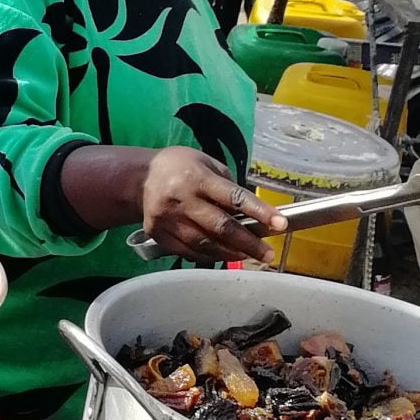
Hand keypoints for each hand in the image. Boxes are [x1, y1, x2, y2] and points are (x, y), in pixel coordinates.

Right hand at [140, 148, 285, 265]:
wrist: (139, 177)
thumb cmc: (180, 166)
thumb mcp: (206, 163)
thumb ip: (227, 186)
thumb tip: (251, 213)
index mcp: (197, 177)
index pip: (233, 197)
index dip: (260, 212)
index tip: (280, 224)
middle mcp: (181, 199)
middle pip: (221, 227)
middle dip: (249, 243)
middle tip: (267, 255)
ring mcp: (168, 220)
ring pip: (205, 244)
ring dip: (231, 253)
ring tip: (249, 257)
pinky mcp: (159, 234)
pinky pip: (189, 251)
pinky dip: (210, 256)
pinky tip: (224, 256)